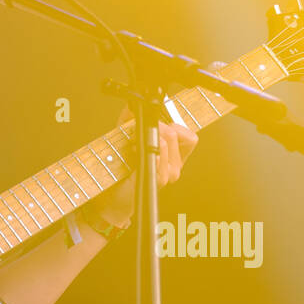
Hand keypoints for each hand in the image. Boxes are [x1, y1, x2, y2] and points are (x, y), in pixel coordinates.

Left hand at [92, 61, 220, 223]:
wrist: (113, 200)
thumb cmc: (120, 173)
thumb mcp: (126, 141)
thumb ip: (131, 121)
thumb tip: (132, 103)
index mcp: (175, 158)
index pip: (189, 136)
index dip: (173, 124)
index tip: (157, 125)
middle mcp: (176, 166)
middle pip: (176, 132)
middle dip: (155, 127)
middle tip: (137, 136)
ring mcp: (169, 173)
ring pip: (167, 138)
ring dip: (146, 136)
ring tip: (132, 146)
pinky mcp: (159, 178)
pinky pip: (159, 153)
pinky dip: (145, 147)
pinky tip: (134, 152)